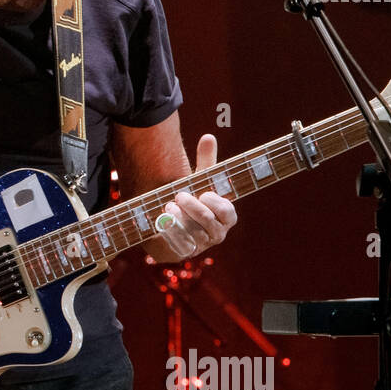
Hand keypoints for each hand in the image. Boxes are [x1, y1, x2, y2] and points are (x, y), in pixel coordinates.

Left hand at [155, 134, 236, 260]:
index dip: (215, 202)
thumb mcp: (198, 180)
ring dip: (180, 218)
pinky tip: (162, 222)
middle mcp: (216, 233)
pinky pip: (180, 246)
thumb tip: (208, 136)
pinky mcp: (183, 253)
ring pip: (195, 235)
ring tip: (167, 207)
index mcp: (224, 217)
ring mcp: (200, 246)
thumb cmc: (189, 200)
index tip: (202, 192)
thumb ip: (206, 161)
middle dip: (195, 208)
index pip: (227, 212)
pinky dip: (171, 232)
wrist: (166, 222)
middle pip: (210, 223)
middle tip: (178, 195)